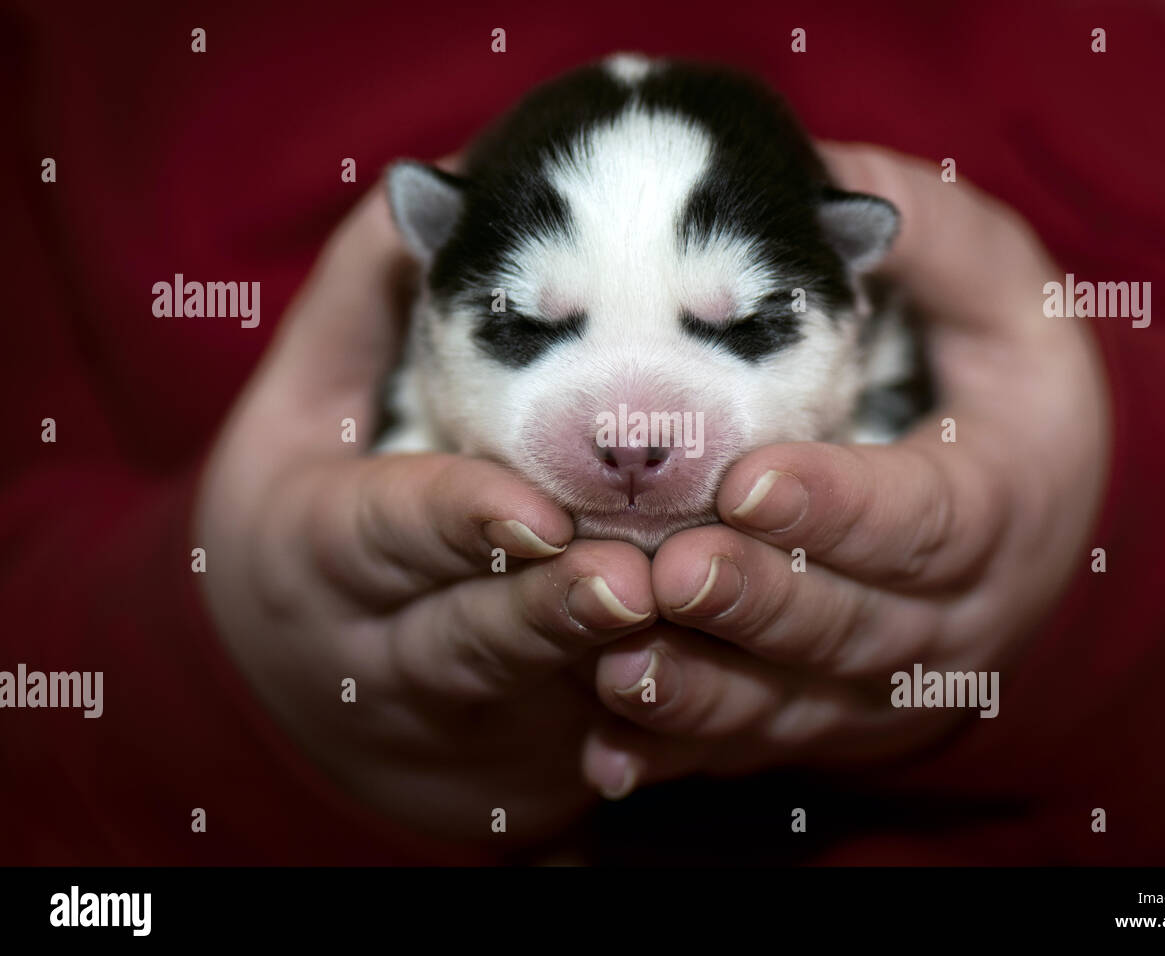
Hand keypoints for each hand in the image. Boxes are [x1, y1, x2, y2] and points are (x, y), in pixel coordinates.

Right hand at [195, 183, 657, 844]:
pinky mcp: (534, 760)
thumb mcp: (296, 419)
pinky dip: (658, 718)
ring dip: (623, 669)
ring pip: (548, 699)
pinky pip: (601, 743)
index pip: (385, 536)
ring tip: (693, 622)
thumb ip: (358, 311)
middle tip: (636, 580)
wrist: (308, 709)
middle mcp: (389, 655)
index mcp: (321, 556)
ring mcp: (468, 723)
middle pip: (472, 639)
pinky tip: (727, 677)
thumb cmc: (304, 527)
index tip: (536, 507)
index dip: (458, 523)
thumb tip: (436, 188)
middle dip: (551, 612)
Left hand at [582, 143, 1109, 794]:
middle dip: (756, 602)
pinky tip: (609, 758)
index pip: (920, 517)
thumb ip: (931, 240)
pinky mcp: (829, 710)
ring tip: (614, 668)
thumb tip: (822, 179)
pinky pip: (758, 743)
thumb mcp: (1007, 300)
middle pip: (848, 624)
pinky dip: (685, 753)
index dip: (838, 506)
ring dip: (704, 693)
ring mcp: (882, 679)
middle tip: (667, 571)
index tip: (747, 480)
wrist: (1044, 525)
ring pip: (794, 700)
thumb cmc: (1012, 396)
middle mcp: (942, 617)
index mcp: (993, 508)